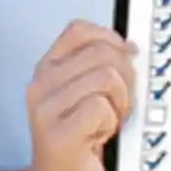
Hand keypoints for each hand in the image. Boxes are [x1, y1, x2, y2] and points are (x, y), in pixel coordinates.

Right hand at [26, 20, 136, 170]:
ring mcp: (45, 108)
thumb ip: (98, 66)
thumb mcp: (85, 93)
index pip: (78, 30)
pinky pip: (101, 106)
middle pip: (100, 52)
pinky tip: (100, 134)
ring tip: (109, 120)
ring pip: (105, 76)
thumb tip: (129, 48)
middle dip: (124, 76)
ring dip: (120, 102)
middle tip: (120, 102)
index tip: (126, 53)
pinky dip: (110, 122)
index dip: (110, 37)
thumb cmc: (79, 139)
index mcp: (46, 69)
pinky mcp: (57, 133)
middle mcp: (41, 84)